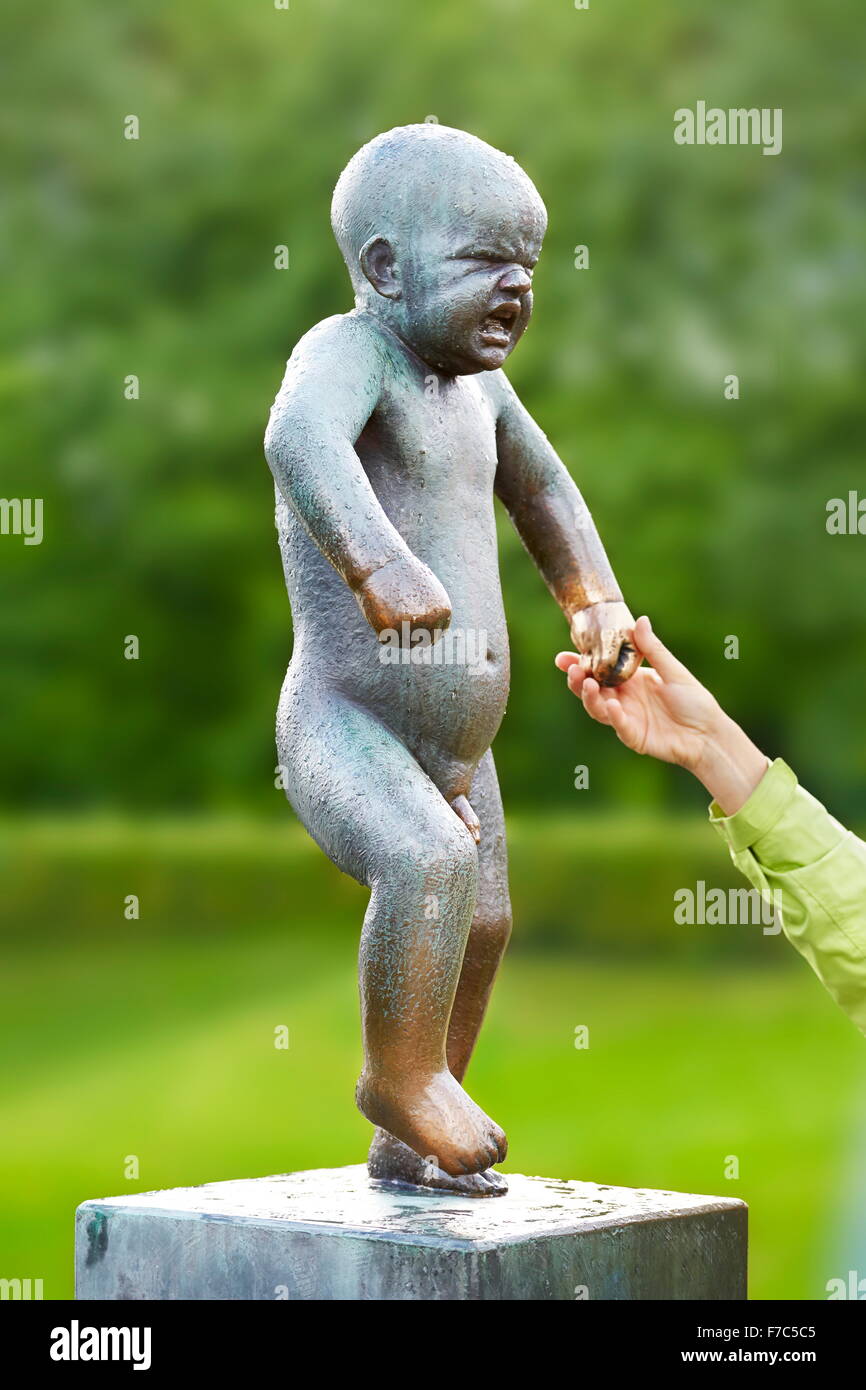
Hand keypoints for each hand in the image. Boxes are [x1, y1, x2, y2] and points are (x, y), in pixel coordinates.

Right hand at [356, 553, 451, 640]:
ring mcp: (411, 627)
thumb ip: (433, 611)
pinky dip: (381, 630)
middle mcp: (431, 622)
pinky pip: (386, 640)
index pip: (437, 633)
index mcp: (443, 611)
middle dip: (411, 634)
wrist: (379, 564)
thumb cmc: (401, 573)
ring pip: (404, 643)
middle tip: (398, 622)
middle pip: (423, 641)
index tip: (412, 625)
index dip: (423, 631)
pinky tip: (379, 611)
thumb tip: (434, 631)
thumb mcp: (427, 591)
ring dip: (396, 633)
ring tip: (388, 610)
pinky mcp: (391, 631)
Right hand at [555, 615, 768, 812]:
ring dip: (589, 697)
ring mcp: (625, 718)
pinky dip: (614, 715)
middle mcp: (623, 698)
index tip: (563, 657)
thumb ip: (652, 649)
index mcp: (631, 680)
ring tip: (588, 684)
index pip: (599, 669)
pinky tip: (613, 705)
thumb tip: (640, 620)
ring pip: (598, 708)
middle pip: (591, 689)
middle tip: (573, 670)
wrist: (708, 734)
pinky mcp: (633, 736)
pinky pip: (619, 725)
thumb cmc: (694, 701)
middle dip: (578, 680)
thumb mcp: (673, 671)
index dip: (579, 663)